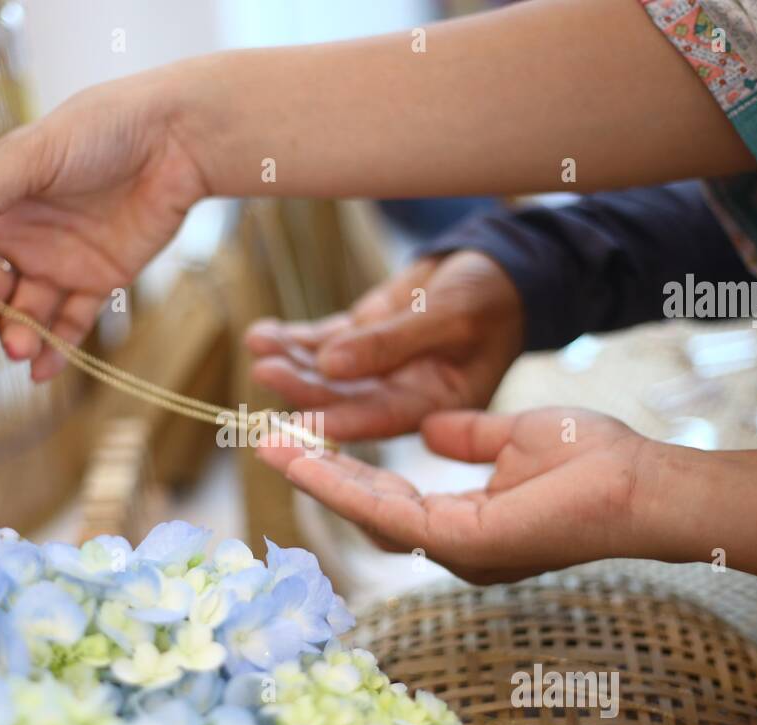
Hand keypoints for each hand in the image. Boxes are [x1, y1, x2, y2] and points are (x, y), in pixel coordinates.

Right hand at [0, 74, 208, 380]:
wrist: (173, 139)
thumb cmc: (99, 130)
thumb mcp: (27, 156)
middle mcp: (22, 237)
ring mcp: (60, 262)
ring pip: (27, 312)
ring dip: (18, 334)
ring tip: (20, 349)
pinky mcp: (101, 281)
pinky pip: (73, 323)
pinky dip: (58, 348)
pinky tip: (43, 369)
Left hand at [244, 250, 523, 441]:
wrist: (495, 271)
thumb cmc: (488, 296)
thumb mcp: (449, 315)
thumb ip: (391, 341)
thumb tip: (327, 364)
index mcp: (434, 404)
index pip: (382, 418)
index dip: (342, 420)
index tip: (303, 421)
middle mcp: (399, 395)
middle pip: (343, 397)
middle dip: (303, 386)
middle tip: (267, 370)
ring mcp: (375, 370)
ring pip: (323, 372)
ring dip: (290, 361)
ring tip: (260, 345)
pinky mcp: (358, 343)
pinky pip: (318, 345)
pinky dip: (291, 339)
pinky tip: (262, 333)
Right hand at [256, 407, 649, 583]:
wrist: (639, 482)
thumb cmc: (593, 463)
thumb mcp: (515, 438)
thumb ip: (468, 438)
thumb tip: (431, 428)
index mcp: (464, 524)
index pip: (389, 496)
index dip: (344, 468)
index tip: (305, 438)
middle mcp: (451, 547)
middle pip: (365, 508)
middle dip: (314, 474)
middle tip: (265, 442)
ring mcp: (453, 551)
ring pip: (365, 511)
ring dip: (314, 477)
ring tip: (268, 444)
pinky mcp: (459, 544)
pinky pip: (386, 511)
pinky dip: (341, 484)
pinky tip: (306, 458)